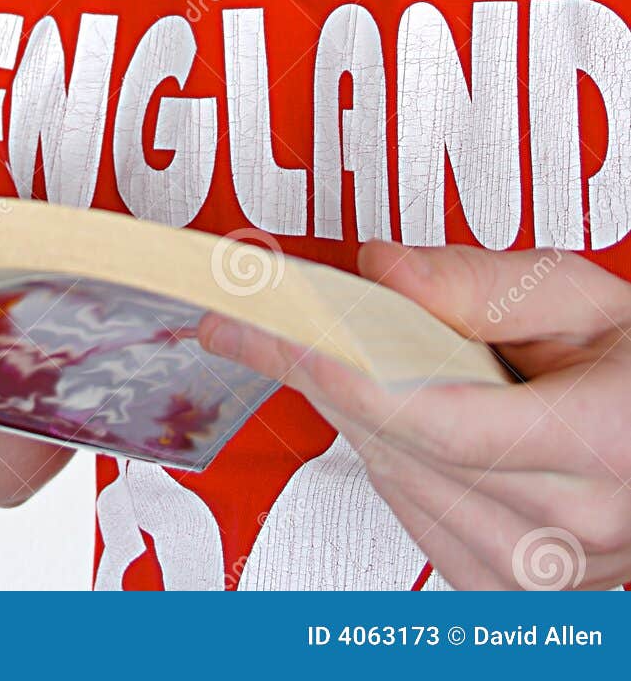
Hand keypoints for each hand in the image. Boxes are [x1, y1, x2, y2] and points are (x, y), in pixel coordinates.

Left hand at [198, 241, 630, 588]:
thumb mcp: (581, 297)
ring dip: (349, 412)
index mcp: (599, 446)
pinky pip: (411, 518)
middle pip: (401, 449)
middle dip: (321, 372)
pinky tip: (384, 411)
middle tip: (264, 316)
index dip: (347, 373)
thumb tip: (382, 271)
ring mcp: (538, 575)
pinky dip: (384, 456)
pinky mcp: (507, 589)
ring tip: (331, 348)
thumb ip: (479, 282)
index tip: (284, 331)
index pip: (436, 421)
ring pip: (396, 485)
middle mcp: (567, 531)